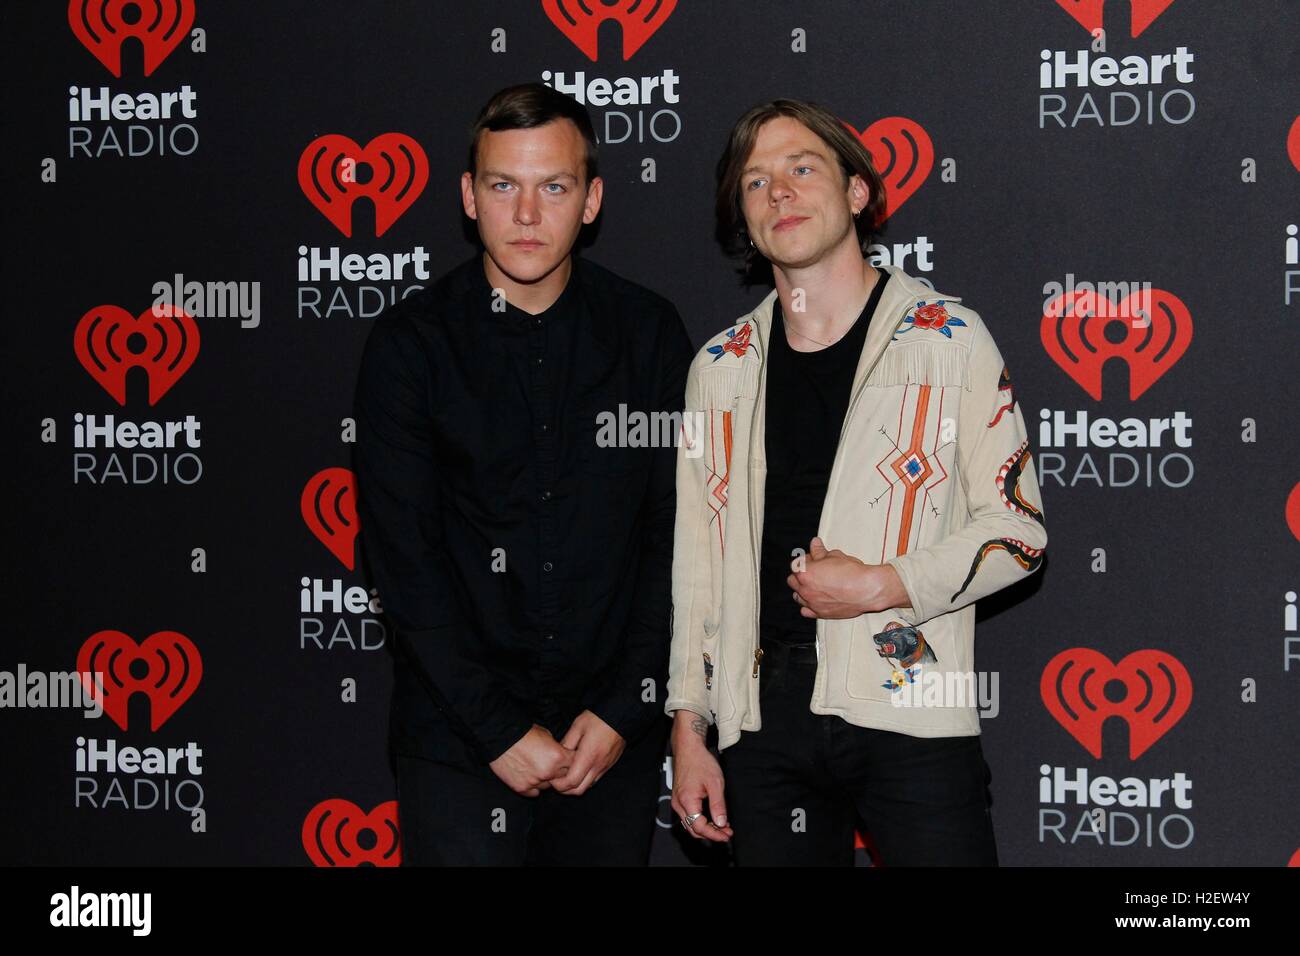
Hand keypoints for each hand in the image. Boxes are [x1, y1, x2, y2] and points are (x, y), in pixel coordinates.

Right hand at [489, 724, 576, 796]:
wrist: (500, 736)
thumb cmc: (523, 732)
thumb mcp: (547, 734)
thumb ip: (557, 749)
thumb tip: (561, 756)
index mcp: (557, 757)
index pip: (575, 765)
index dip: (571, 762)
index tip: (568, 760)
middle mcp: (548, 772)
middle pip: (563, 778)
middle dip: (560, 772)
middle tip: (551, 765)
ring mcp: (535, 782)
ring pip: (548, 787)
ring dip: (545, 780)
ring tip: (536, 768)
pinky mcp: (521, 788)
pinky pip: (533, 793)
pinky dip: (532, 786)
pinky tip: (528, 776)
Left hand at [551, 710, 625, 795]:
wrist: (621, 716)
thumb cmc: (598, 719)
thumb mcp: (578, 726)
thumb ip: (567, 742)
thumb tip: (557, 755)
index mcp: (588, 756)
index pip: (571, 781)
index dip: (559, 785)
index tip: (552, 778)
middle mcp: (597, 766)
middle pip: (579, 790)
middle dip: (565, 789)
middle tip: (557, 780)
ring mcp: (604, 767)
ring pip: (588, 786)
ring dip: (576, 785)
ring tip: (567, 774)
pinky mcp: (609, 765)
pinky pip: (595, 779)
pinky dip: (585, 780)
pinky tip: (580, 769)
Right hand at [668, 710, 732, 842]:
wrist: (688, 748)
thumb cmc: (700, 762)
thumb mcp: (715, 783)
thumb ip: (718, 806)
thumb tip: (721, 823)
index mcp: (686, 801)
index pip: (699, 827)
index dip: (714, 834)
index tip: (726, 835)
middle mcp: (678, 804)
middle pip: (693, 829)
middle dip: (710, 834)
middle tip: (726, 833)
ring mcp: (677, 801)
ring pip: (689, 824)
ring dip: (705, 828)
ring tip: (722, 826)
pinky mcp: (678, 798)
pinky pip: (688, 816)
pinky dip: (700, 820)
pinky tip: (712, 818)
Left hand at [787, 537, 907, 618]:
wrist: (866, 589)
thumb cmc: (851, 572)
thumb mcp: (834, 556)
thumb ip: (820, 551)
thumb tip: (815, 544)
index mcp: (805, 573)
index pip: (796, 564)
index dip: (806, 560)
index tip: (814, 559)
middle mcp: (805, 589)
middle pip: (793, 581)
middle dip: (801, 575)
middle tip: (815, 571)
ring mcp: (811, 603)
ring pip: (798, 597)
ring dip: (803, 590)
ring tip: (816, 586)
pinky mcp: (820, 613)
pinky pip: (806, 611)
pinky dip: (808, 606)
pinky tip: (817, 600)